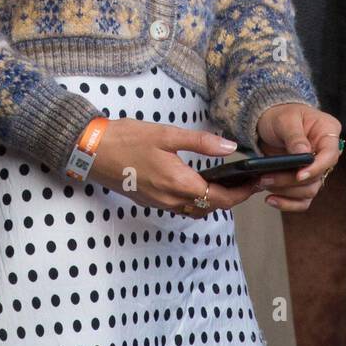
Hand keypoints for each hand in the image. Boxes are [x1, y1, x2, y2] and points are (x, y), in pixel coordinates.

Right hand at [87, 118, 296, 218]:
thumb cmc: (125, 139)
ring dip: (213, 202)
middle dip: (231, 199)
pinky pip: (179, 207)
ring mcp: (158, 202)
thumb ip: (201, 143)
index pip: (221, 199)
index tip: (255, 182)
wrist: (89, 151)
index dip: (242, 194)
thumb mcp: (166, 134)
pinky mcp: (149, 200)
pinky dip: (194, 200)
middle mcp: (170, 199)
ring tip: (225, 183)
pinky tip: (196, 183)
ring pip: (195, 210)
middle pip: (211, 208)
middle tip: (246, 182)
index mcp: (179, 183)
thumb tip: (230, 148)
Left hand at [254, 103, 342, 212]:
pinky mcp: (303, 180)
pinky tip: (271, 200)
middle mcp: (325, 153)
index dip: (316, 168)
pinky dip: (287, 203)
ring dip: (286, 192)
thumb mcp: (286, 119)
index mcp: (328, 133)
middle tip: (267, 178)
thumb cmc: (281, 115)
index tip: (299, 175)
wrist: (269, 120)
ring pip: (309, 191)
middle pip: (318, 177)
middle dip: (291, 181)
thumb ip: (295, 136)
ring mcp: (315, 169)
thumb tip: (304, 153)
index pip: (330, 155)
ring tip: (263, 183)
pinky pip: (302, 199)